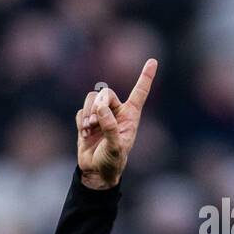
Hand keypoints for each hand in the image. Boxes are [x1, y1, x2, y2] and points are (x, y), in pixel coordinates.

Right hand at [77, 58, 156, 188]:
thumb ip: (110, 128)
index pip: (139, 92)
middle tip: (95, 123)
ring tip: (89, 129)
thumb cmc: (112, 162)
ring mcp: (101, 115)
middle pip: (105, 92)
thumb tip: (101, 108)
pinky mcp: (87, 120)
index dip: (146, 77)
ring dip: (88, 113)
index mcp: (130, 116)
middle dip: (99, 105)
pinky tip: (84, 134)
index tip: (153, 61)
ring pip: (91, 98)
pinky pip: (81, 110)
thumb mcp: (116, 148)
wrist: (96, 172)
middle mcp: (116, 112)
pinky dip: (80, 121)